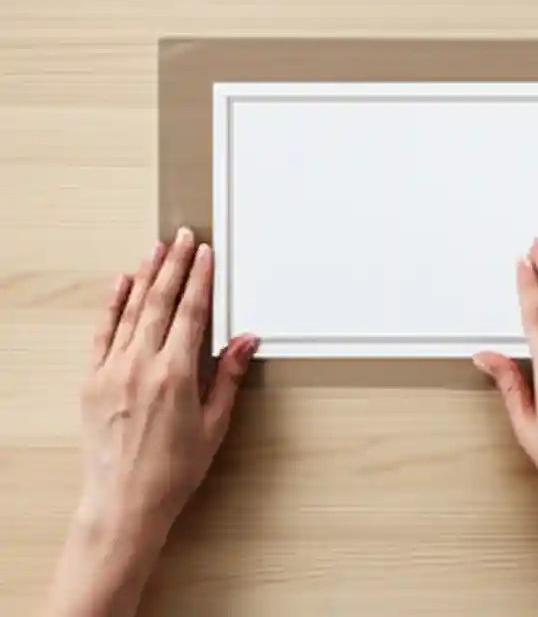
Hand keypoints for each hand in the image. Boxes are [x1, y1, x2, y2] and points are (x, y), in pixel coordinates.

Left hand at [44, 229, 257, 616]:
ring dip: (145, 275)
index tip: (205, 256)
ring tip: (156, 249)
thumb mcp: (214, 424)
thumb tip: (243, 340)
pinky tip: (121, 284)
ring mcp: (111, 371)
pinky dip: (113, 304)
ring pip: (131, 310)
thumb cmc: (173, 471)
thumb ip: (228, 377)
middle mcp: (140, 366)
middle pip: (160, 302)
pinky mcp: (92, 381)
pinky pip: (103, 332)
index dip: (199, 280)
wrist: (124, 502)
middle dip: (174, 265)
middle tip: (183, 237)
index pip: (190, 313)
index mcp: (175, 375)